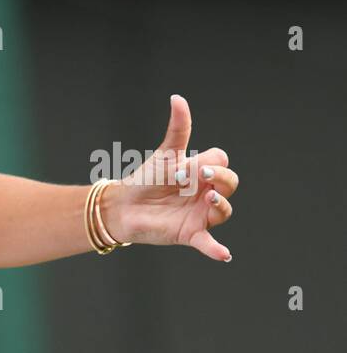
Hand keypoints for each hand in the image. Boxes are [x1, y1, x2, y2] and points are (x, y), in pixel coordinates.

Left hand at [106, 95, 238, 261]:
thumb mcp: (164, 154)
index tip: (185, 165)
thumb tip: (178, 98)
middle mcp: (206, 192)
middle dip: (220, 177)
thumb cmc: (146, 179)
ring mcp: (200, 214)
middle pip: (230, 183)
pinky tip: (223, 255)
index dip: (209, 161)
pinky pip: (208, 243)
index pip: (220, 160)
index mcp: (202, 171)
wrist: (121, 206)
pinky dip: (216, 249)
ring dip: (220, 205)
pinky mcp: (189, 233)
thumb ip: (177, 129)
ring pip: (224, 210)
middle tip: (199, 175)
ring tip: (209, 199)